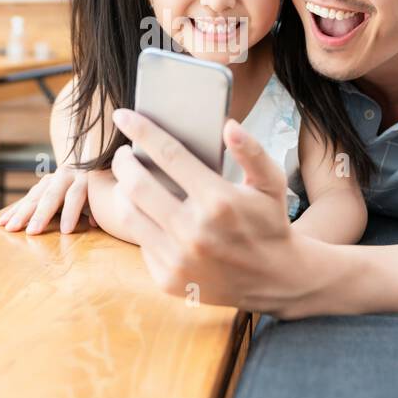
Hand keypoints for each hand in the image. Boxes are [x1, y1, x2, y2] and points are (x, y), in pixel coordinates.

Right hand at [0, 165, 94, 234]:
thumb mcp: (102, 197)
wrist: (91, 164)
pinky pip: (26, 198)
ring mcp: (51, 178)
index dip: (71, 212)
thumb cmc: (100, 191)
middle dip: (41, 215)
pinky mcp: (41, 184)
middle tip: (32, 232)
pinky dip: (14, 211)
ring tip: (11, 228)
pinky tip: (3, 222)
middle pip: (51, 195)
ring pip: (34, 195)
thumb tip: (95, 223)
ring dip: (21, 213)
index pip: (76, 195)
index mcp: (84, 179)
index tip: (66, 231)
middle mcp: (65, 175)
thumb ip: (98, 208)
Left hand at [108, 109, 323, 315]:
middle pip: (137, 184)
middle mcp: (195, 232)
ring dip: (122, 191)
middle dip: (123, 162)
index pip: (169, 155)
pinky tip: (147, 212)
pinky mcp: (168, 279)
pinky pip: (140, 241)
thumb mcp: (271, 183)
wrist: (275, 280)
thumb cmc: (269, 222)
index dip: (142, 131)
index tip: (124, 116)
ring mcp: (178, 259)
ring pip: (129, 214)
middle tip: (124, 154)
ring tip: (128, 180)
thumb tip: (228, 125)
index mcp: (219, 201)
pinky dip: (140, 222)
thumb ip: (252, 151)